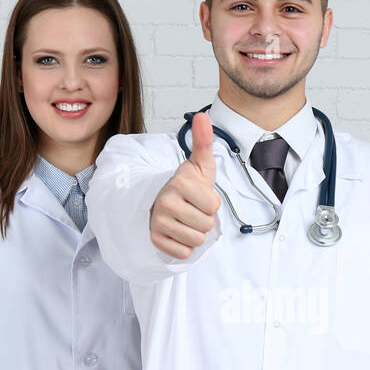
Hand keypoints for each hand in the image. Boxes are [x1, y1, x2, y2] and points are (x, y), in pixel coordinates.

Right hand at [150, 111, 221, 259]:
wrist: (160, 201)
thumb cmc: (186, 186)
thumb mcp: (199, 165)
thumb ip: (204, 142)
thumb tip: (203, 116)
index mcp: (180, 183)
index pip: (214, 207)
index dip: (211, 204)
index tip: (199, 196)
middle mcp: (166, 202)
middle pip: (206, 225)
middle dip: (203, 219)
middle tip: (191, 209)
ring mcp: (158, 222)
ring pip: (196, 240)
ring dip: (195, 233)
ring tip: (185, 220)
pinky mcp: (156, 240)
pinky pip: (183, 253)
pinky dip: (184, 246)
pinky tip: (177, 232)